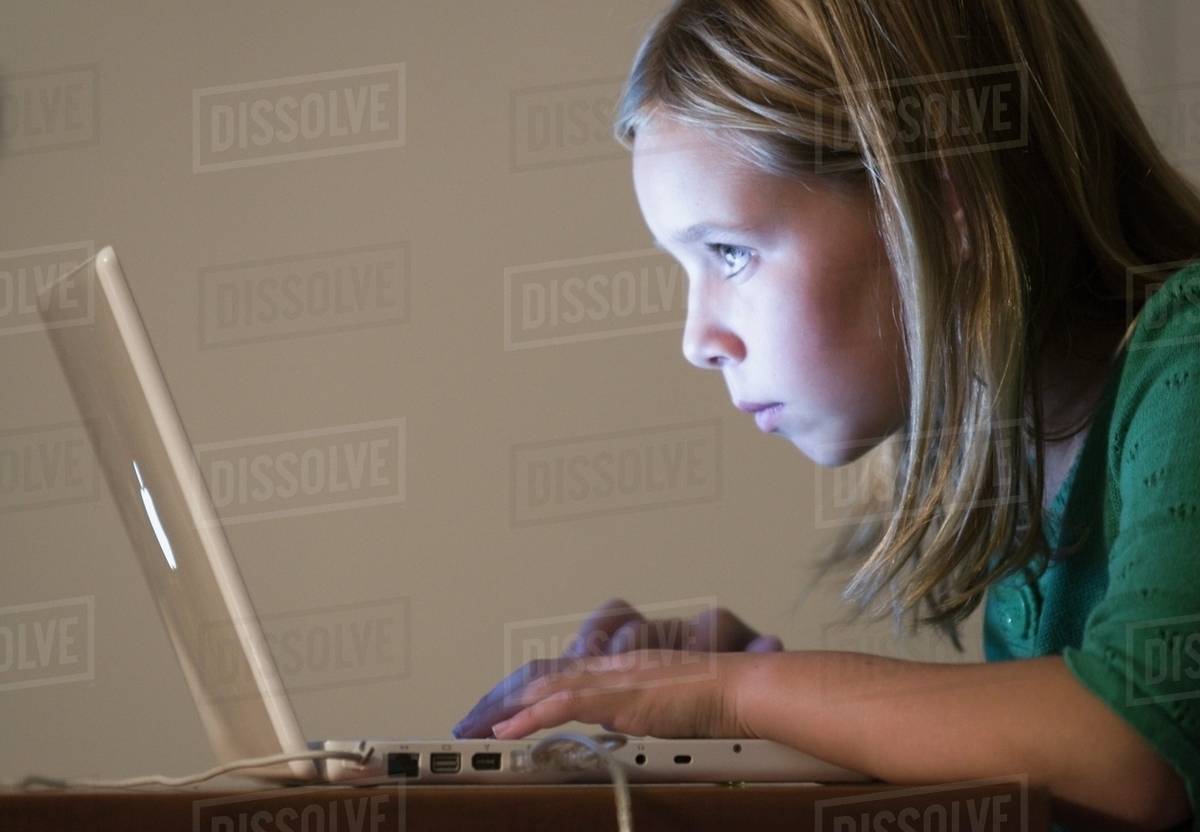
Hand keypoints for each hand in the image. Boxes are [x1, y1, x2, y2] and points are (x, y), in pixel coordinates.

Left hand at [489, 649, 760, 740]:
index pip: (560, 673)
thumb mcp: (671, 709)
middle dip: (500, 698)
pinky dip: (531, 717)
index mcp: (621, 668)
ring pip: (542, 686)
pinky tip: (508, 732)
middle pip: (540, 674)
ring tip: (474, 730)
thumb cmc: (720, 700)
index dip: (525, 691)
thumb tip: (622, 733)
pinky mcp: (620, 695)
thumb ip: (643, 714)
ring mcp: (613, 678)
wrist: (744, 689)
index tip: (500, 711)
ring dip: (503, 708)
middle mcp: (611, 666)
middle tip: (470, 722)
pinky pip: (564, 704)